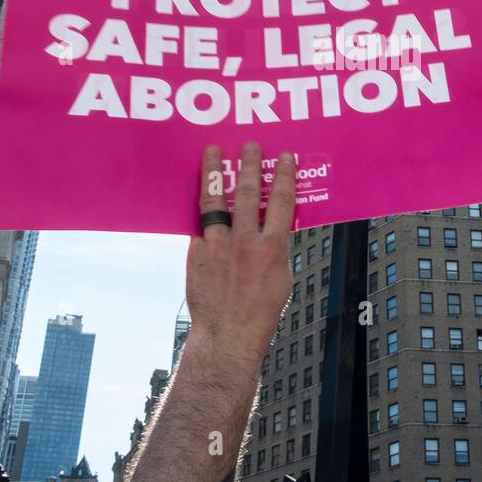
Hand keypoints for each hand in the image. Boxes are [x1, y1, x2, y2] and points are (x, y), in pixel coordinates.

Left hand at [184, 142, 295, 375]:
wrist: (228, 335)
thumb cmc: (260, 312)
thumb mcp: (281, 278)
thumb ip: (276, 248)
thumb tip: (273, 228)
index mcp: (272, 248)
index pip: (281, 201)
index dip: (284, 175)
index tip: (284, 157)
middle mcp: (244, 242)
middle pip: (248, 193)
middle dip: (249, 165)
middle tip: (249, 145)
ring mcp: (217, 246)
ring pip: (215, 200)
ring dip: (215, 172)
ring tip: (212, 152)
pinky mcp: (196, 253)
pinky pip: (199, 225)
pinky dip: (201, 210)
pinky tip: (199, 193)